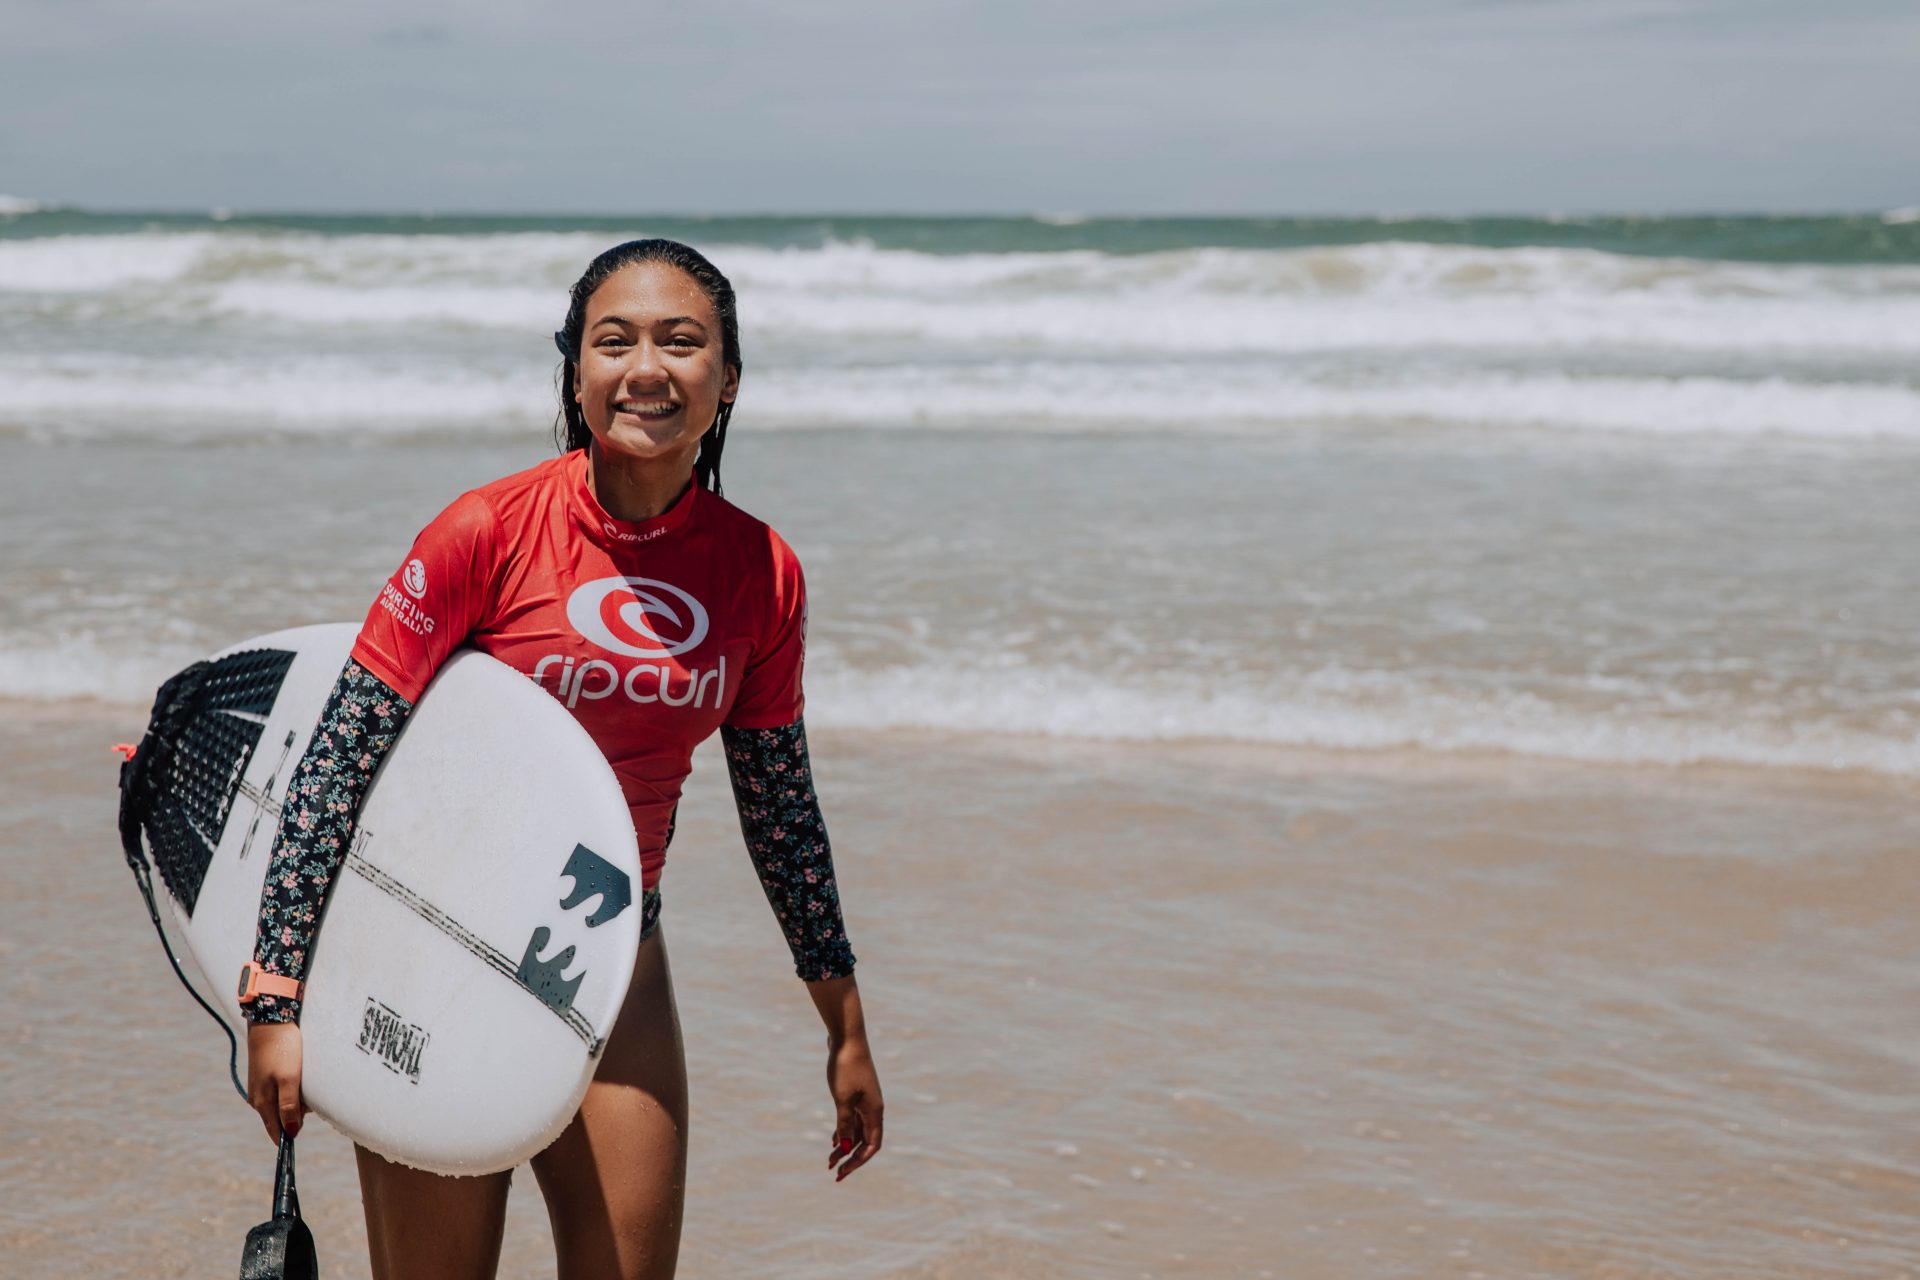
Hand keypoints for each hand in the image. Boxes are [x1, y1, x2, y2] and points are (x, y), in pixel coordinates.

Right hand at [246, 1021, 306, 1142]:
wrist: (271, 1020)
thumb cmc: (282, 1049)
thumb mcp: (289, 1079)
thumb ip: (289, 1106)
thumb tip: (291, 1133)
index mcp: (262, 1103)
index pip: (276, 1131)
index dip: (291, 1135)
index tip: (305, 1129)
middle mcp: (258, 1098)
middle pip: (282, 1118)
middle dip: (299, 1112)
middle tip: (308, 1091)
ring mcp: (261, 1086)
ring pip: (284, 1103)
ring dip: (298, 1097)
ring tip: (303, 1077)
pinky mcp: (267, 1075)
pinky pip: (283, 1090)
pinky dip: (294, 1086)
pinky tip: (299, 1072)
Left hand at [826, 1034, 883, 1181]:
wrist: (846, 1037)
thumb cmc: (846, 1067)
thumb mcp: (842, 1100)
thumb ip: (845, 1125)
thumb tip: (845, 1149)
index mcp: (874, 1111)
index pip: (872, 1145)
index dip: (859, 1161)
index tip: (843, 1172)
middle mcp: (873, 1108)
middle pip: (864, 1141)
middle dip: (850, 1157)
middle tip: (833, 1171)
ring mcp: (865, 1100)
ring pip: (858, 1130)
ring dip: (845, 1145)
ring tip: (829, 1159)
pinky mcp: (856, 1092)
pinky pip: (853, 1119)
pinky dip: (844, 1130)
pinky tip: (834, 1139)